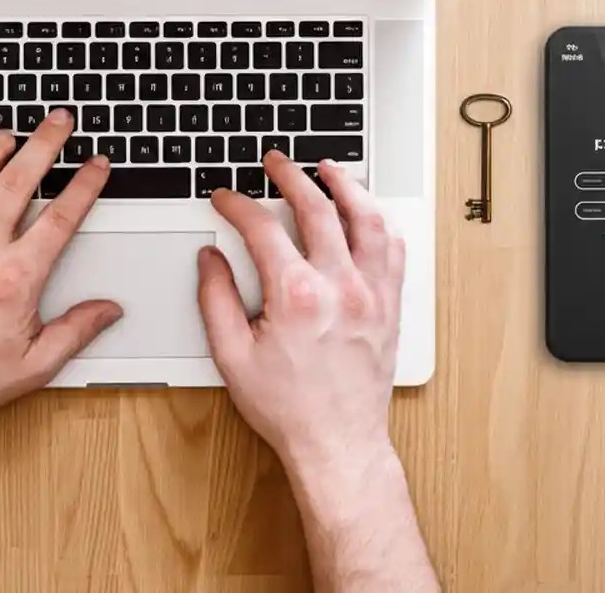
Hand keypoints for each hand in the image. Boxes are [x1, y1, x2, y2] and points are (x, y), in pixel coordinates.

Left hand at [0, 110, 121, 440]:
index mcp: (15, 279)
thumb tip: (109, 309)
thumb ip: (78, 329)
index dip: (84, 186)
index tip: (97, 165)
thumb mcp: (38, 363)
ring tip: (12, 131)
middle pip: (17, 183)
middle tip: (59, 121)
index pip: (60, 218)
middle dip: (43, 145)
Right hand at [197, 151, 405, 471]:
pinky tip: (367, 213)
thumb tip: (211, 259)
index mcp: (296, 295)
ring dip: (347, 186)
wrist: (337, 443)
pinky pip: (394, 250)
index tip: (225, 198)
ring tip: (329, 169)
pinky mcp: (390, 306)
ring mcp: (372, 294)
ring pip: (367, 219)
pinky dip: (380, 223)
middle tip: (276, 162)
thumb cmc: (287, 408)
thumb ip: (216, 299)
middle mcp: (340, 286)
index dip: (238, 204)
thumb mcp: (231, 356)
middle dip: (292, 175)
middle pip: (318, 207)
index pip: (262, 227)